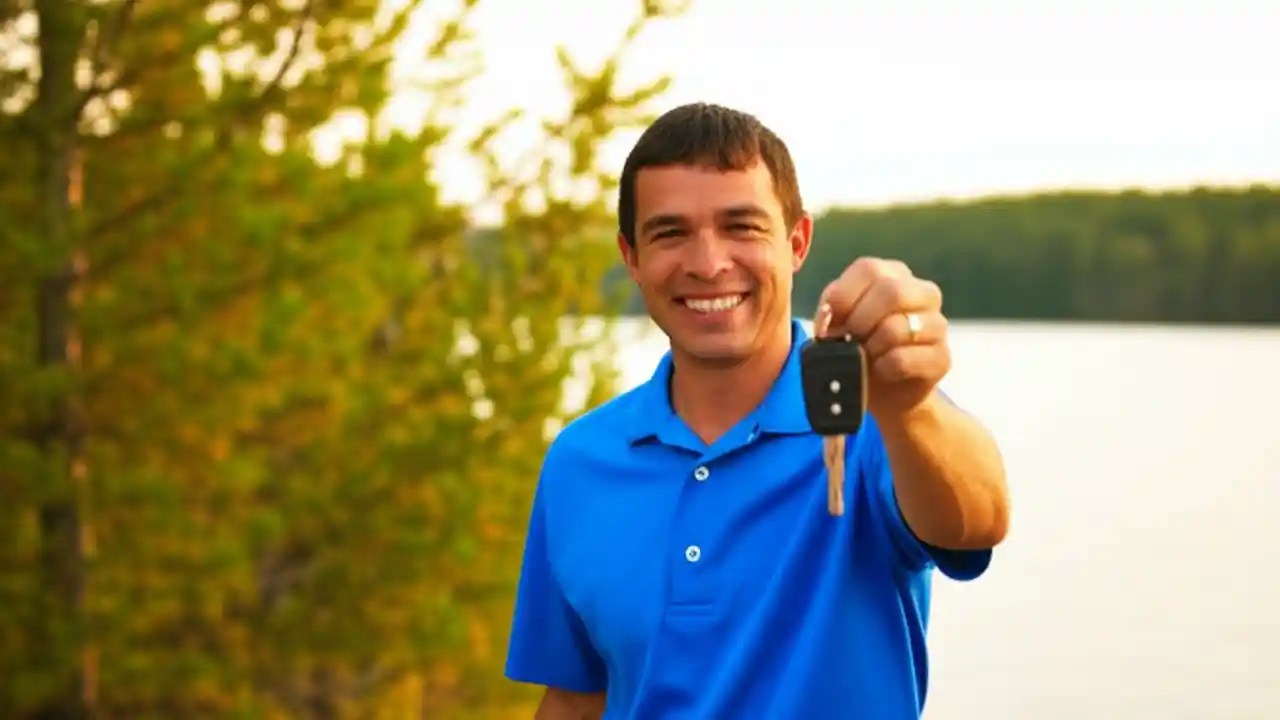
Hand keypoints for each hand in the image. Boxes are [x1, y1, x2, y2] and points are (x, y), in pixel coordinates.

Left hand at [815, 257, 949, 417]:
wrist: (883, 391)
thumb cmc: (856, 347)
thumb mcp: (836, 323)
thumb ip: (830, 311)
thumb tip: (828, 314)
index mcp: (893, 275)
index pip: (869, 269)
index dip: (843, 295)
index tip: (828, 320)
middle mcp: (922, 293)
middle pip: (891, 291)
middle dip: (860, 320)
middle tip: (849, 339)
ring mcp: (937, 325)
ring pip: (899, 327)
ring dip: (871, 346)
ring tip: (864, 356)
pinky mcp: (941, 358)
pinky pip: (905, 359)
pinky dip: (883, 368)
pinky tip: (880, 370)